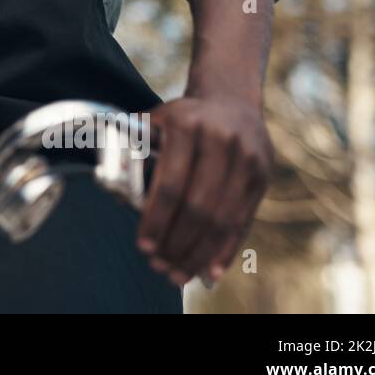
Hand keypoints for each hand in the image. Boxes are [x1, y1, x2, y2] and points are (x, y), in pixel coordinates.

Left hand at [136, 95, 272, 287]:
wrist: (231, 100)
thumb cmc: (183, 119)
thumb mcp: (156, 120)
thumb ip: (134, 148)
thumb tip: (111, 184)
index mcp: (186, 125)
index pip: (170, 183)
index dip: (157, 219)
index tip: (144, 246)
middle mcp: (220, 140)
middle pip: (199, 206)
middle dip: (177, 243)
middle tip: (159, 267)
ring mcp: (247, 159)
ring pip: (223, 218)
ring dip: (199, 253)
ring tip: (179, 274)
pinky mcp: (262, 176)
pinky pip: (243, 221)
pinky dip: (226, 250)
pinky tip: (210, 271)